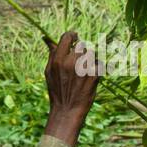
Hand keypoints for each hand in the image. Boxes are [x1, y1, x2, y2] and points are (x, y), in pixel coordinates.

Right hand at [42, 31, 101, 146]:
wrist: (67, 110)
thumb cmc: (56, 90)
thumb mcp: (49, 71)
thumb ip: (51, 53)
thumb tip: (46, 37)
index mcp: (58, 60)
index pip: (67, 37)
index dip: (72, 35)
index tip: (74, 38)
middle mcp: (71, 62)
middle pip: (82, 44)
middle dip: (81, 50)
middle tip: (79, 59)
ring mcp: (84, 69)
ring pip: (92, 53)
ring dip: (90, 58)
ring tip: (85, 69)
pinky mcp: (94, 76)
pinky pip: (100, 63)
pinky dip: (97, 68)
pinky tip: (91, 76)